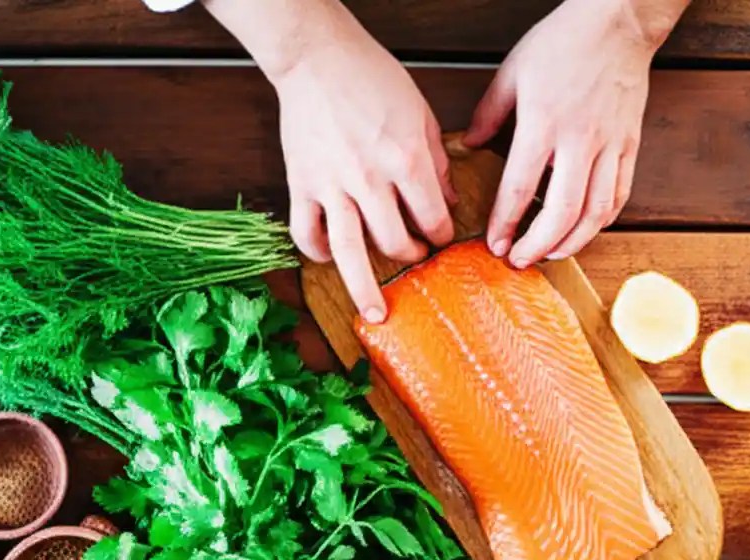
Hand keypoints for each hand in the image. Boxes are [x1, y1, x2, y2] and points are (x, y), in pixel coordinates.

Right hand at [275, 21, 454, 321]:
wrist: (317, 57)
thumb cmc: (370, 75)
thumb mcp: (420, 112)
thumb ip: (437, 159)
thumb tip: (447, 199)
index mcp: (406, 160)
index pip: (432, 218)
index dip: (440, 235)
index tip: (439, 239)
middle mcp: (370, 180)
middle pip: (394, 241)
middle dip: (410, 256)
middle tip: (415, 258)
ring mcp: (332, 186)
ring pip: (349, 250)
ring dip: (363, 287)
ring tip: (373, 313)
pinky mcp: (302, 184)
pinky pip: (307, 232)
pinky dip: (316, 252)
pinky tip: (327, 259)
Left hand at [465, 0, 672, 266]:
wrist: (617, 22)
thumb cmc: (563, 42)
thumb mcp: (512, 73)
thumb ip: (488, 114)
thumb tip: (468, 147)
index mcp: (543, 124)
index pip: (519, 189)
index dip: (505, 224)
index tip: (494, 243)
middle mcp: (579, 140)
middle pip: (561, 212)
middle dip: (537, 245)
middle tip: (519, 259)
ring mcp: (609, 145)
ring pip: (595, 212)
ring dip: (571, 242)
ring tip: (549, 253)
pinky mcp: (630, 145)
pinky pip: (619, 195)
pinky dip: (601, 221)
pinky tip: (583, 229)